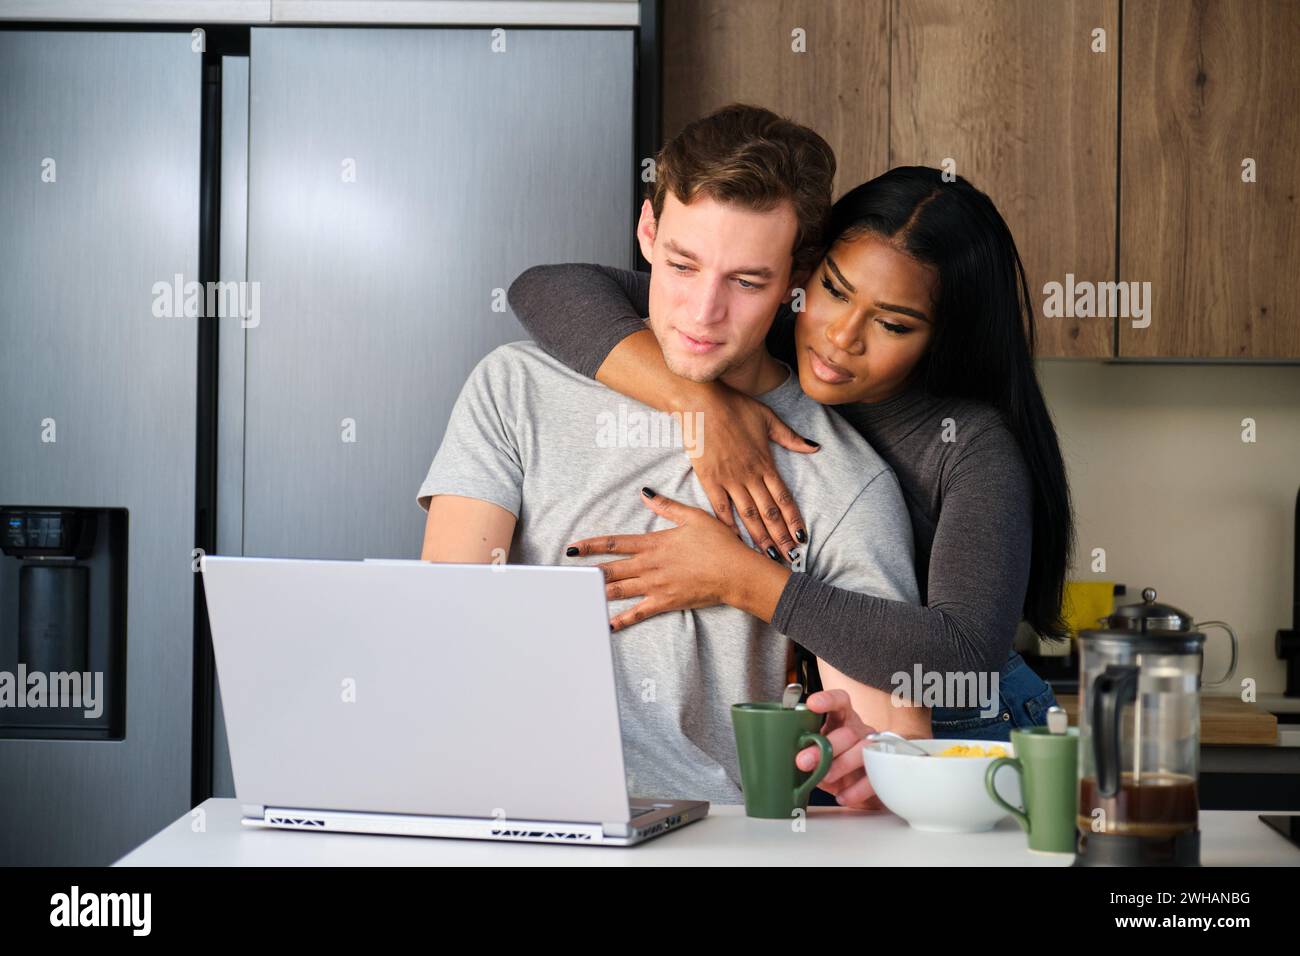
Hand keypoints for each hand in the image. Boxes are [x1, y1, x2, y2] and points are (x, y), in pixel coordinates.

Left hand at [565, 488, 786, 631]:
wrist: (736, 572)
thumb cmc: (720, 543)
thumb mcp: (694, 517)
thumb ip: (666, 506)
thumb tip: (645, 493)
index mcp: (654, 544)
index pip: (616, 543)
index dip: (593, 544)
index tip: (575, 546)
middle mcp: (649, 566)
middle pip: (611, 569)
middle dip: (588, 570)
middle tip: (567, 573)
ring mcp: (655, 586)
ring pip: (619, 590)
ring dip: (598, 591)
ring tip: (579, 593)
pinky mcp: (665, 603)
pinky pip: (638, 613)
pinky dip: (622, 620)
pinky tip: (608, 624)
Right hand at [685, 386, 818, 560]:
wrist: (701, 402)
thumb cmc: (735, 407)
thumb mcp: (769, 419)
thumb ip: (791, 438)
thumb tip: (815, 447)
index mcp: (766, 463)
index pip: (785, 499)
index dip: (794, 520)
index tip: (801, 538)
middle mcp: (750, 475)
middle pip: (769, 513)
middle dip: (781, 537)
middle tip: (789, 558)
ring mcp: (729, 479)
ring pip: (748, 515)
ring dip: (760, 537)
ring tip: (768, 555)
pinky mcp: (709, 479)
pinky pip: (720, 507)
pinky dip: (728, 525)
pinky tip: (735, 540)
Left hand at [797, 688, 887, 810]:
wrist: (863, 791)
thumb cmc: (836, 765)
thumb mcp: (819, 756)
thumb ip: (807, 752)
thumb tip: (784, 758)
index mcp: (842, 720)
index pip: (840, 701)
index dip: (828, 700)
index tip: (811, 704)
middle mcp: (860, 731)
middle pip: (848, 731)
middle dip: (825, 746)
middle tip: (803, 761)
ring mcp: (874, 749)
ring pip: (863, 749)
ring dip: (841, 765)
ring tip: (824, 778)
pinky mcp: (884, 771)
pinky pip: (874, 776)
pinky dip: (856, 790)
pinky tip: (842, 796)